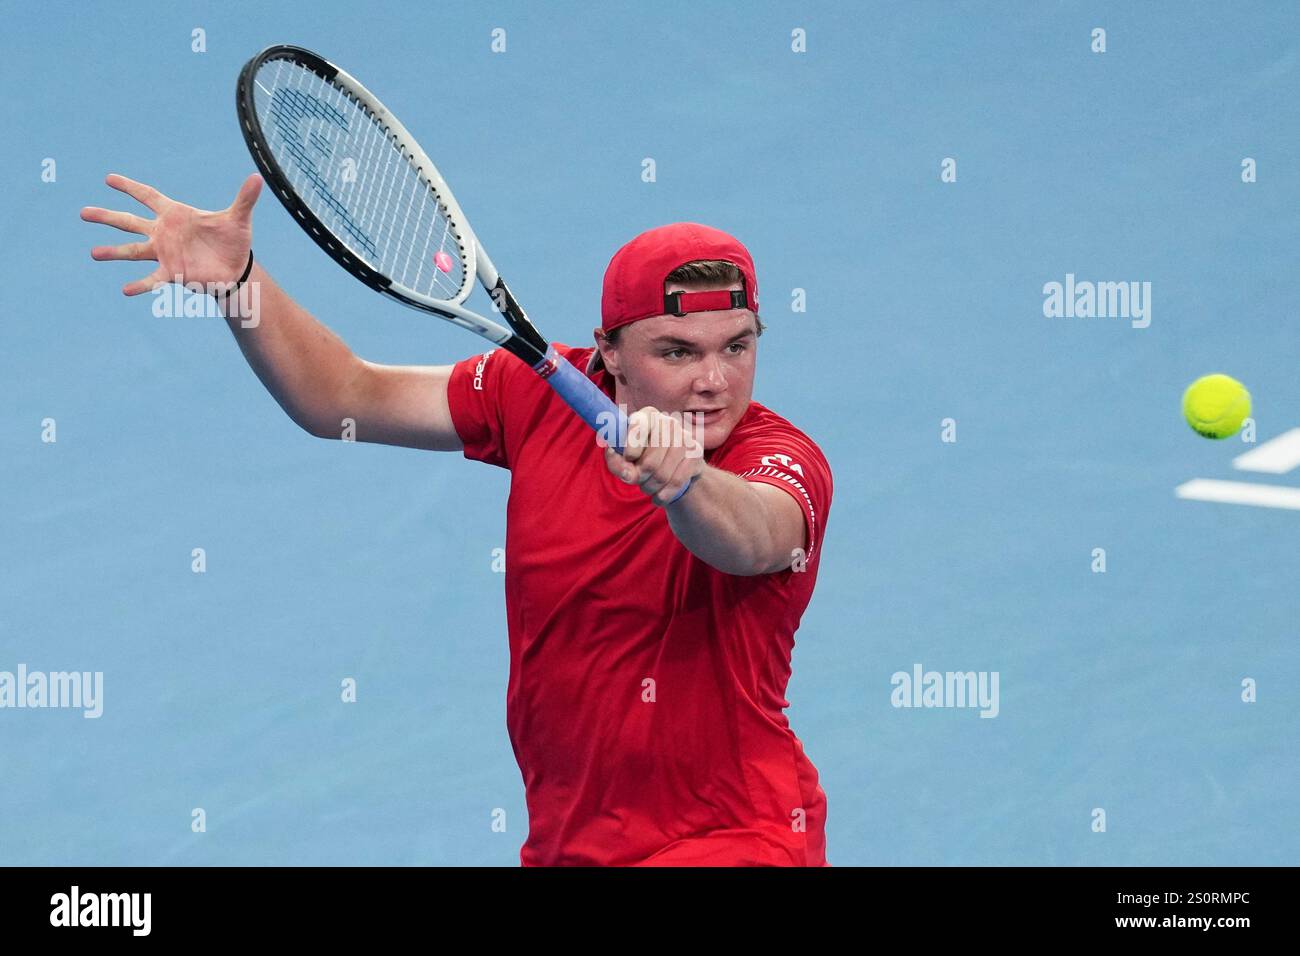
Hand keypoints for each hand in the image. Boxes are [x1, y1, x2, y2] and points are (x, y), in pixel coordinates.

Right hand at [81, 172, 262, 295]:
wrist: (236, 269)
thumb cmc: (233, 241)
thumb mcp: (238, 218)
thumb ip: (245, 198)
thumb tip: (258, 177)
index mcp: (175, 214)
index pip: (147, 196)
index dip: (130, 187)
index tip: (108, 178)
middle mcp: (164, 233)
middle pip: (129, 222)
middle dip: (107, 217)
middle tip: (83, 212)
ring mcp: (165, 253)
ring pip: (133, 251)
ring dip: (114, 252)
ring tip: (93, 253)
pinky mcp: (172, 272)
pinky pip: (152, 279)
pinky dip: (140, 285)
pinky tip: (125, 290)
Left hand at [602, 406, 704, 505]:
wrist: (674, 467)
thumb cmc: (642, 457)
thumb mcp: (623, 458)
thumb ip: (617, 462)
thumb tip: (626, 473)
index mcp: (647, 416)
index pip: (638, 428)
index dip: (631, 448)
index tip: (628, 459)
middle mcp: (667, 422)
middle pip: (650, 462)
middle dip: (639, 478)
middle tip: (636, 480)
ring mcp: (684, 437)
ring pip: (662, 475)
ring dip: (650, 488)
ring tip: (647, 487)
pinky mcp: (696, 453)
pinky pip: (676, 481)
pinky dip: (663, 495)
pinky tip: (658, 496)